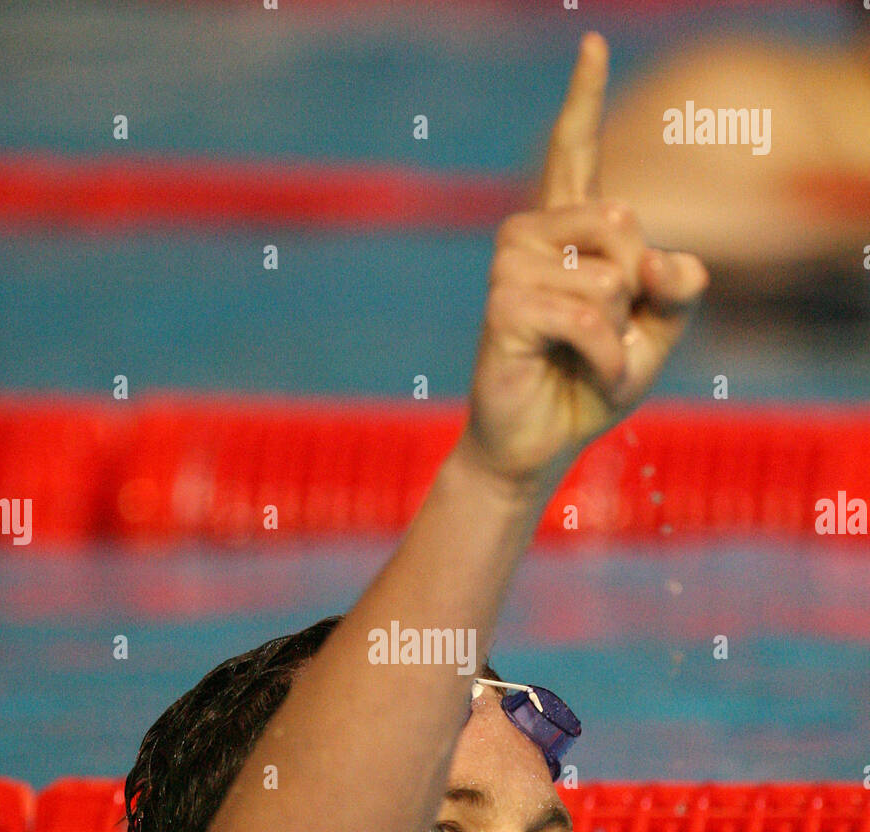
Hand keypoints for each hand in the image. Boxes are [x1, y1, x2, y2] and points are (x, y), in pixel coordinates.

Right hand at [461, 32, 708, 485]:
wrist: (538, 444)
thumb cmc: (588, 384)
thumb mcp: (653, 333)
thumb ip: (674, 289)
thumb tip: (667, 260)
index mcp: (565, 231)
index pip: (575, 153)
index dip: (584, 98)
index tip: (593, 42)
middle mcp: (531, 235)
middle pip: (623, 225)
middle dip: (636, 293)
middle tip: (605, 335)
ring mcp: (510, 266)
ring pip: (609, 277)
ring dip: (619, 335)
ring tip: (589, 359)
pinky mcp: (504, 306)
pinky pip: (590, 318)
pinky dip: (607, 359)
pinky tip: (589, 376)